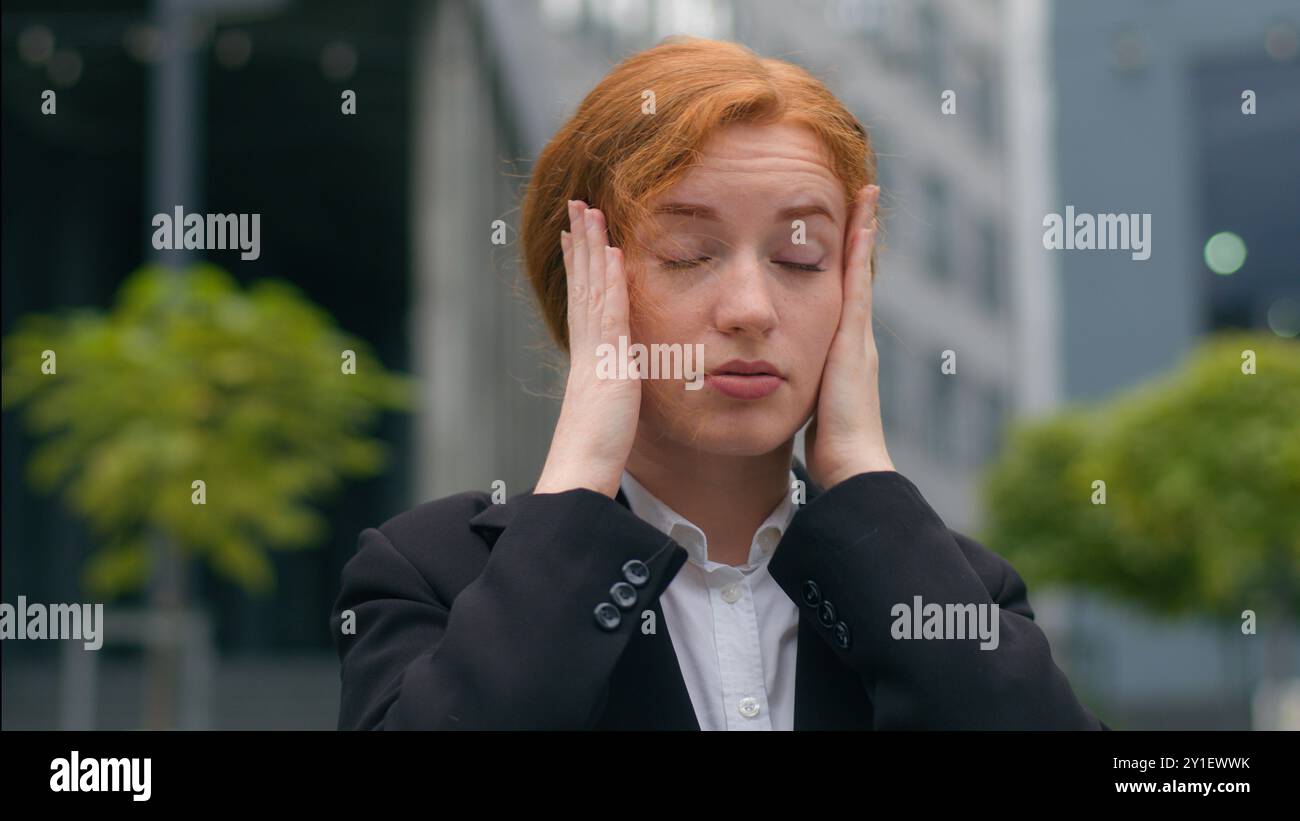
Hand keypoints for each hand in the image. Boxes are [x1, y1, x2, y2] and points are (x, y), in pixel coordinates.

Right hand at [534, 201, 640, 497]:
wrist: (582, 467)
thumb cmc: (597, 448)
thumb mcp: (611, 407)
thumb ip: (615, 385)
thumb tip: (621, 379)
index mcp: (589, 354)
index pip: (583, 296)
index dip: (579, 263)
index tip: (574, 234)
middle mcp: (586, 344)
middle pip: (582, 281)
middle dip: (580, 241)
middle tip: (576, 205)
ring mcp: (594, 348)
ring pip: (591, 285)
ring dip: (590, 246)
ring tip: (588, 211)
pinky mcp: (606, 359)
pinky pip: (608, 310)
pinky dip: (608, 279)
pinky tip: (611, 252)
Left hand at [805, 184, 894, 488]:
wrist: (852, 464)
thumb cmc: (829, 448)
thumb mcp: (807, 408)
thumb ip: (796, 392)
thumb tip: (770, 387)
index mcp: (843, 353)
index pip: (841, 298)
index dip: (840, 266)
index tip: (838, 233)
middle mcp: (855, 338)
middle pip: (853, 275)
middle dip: (857, 237)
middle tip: (862, 197)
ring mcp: (859, 335)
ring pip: (857, 271)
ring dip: (862, 232)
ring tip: (865, 195)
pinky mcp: (855, 338)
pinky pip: (856, 283)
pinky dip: (859, 252)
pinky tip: (860, 221)